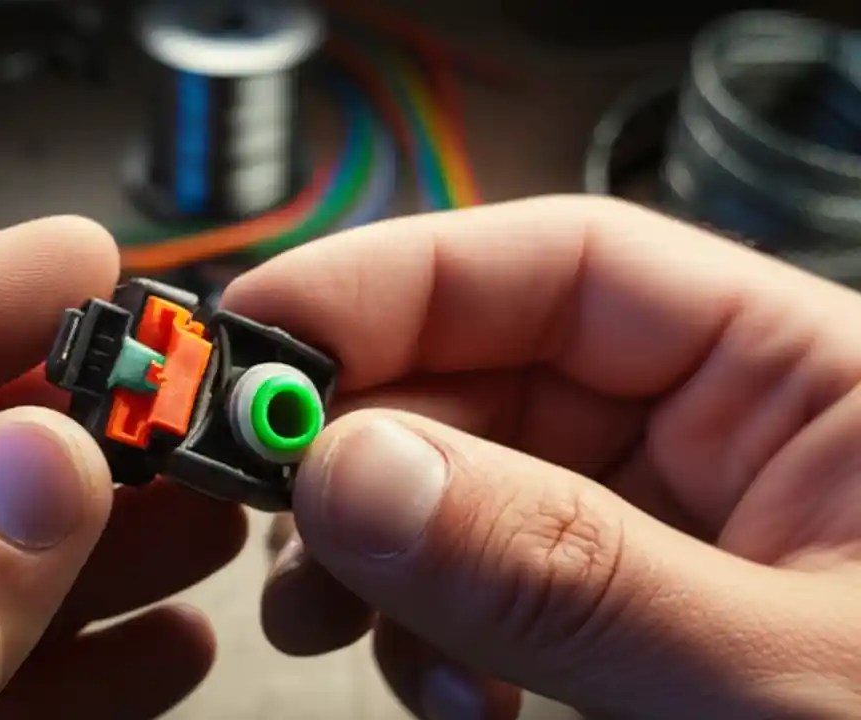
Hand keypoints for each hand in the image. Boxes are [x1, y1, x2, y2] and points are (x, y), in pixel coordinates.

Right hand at [224, 196, 860, 718]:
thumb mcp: (775, 683)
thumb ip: (564, 572)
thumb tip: (353, 468)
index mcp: (808, 381)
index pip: (567, 267)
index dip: (398, 282)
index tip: (264, 338)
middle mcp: (725, 442)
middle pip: (489, 375)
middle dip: (364, 441)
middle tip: (268, 509)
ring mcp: (662, 538)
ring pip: (463, 486)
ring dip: (378, 550)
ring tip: (336, 624)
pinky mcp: (622, 624)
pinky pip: (483, 589)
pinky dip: (426, 633)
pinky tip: (441, 692)